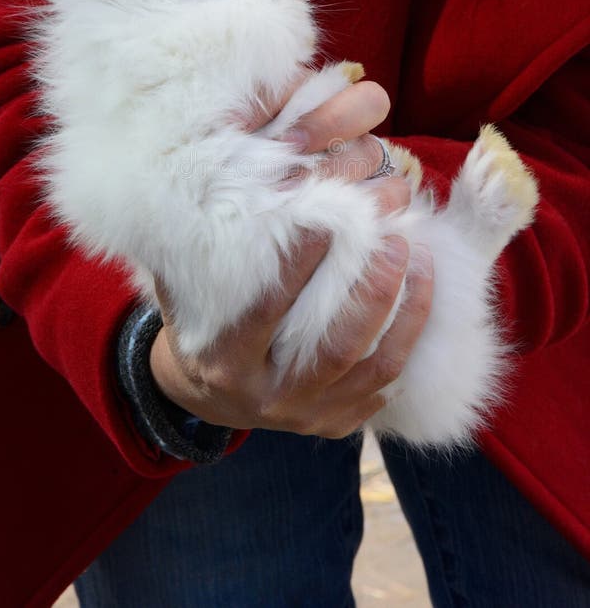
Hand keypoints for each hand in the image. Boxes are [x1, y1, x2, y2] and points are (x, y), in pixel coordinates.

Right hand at [150, 77, 432, 437]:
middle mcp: (267, 397)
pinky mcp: (336, 424)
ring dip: (406, 313)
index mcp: (226, 361)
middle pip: (335, 347)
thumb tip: (219, 188)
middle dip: (373, 291)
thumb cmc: (202, 325)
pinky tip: (421, 297)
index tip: (328, 220)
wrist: (208, 396)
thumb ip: (202, 251)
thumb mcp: (189, 291)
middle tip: (396, 238)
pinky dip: (408, 340)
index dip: (299, 265)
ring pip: (373, 369)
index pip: (268, 312)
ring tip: (422, 260)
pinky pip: (385, 387)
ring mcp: (307, 416)